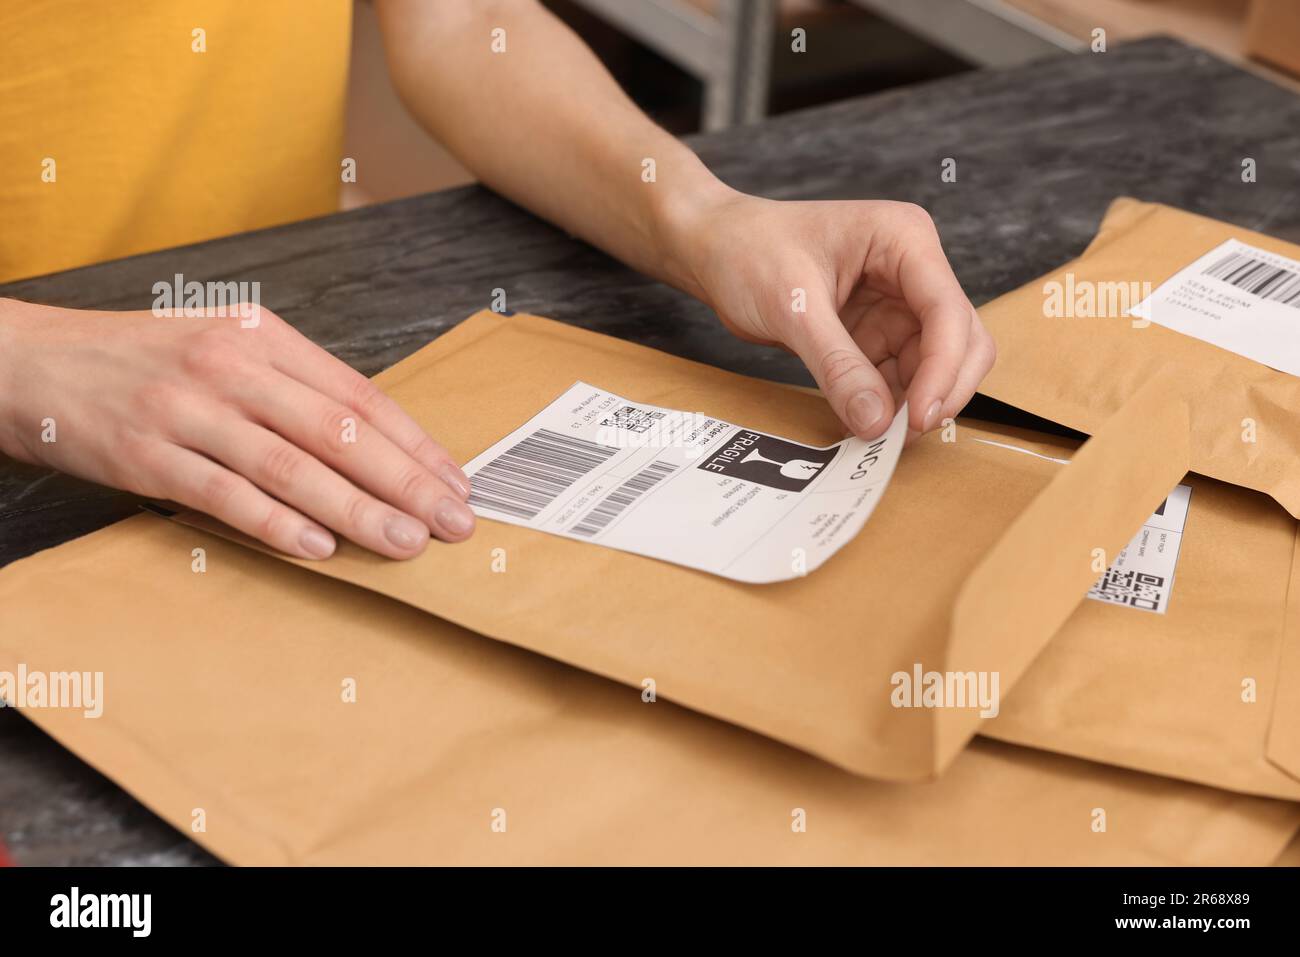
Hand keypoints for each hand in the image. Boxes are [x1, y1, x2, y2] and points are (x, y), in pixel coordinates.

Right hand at [0, 299, 474, 558]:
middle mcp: (231, 365)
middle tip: (454, 522)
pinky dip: (277, 524)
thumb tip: (373, 441)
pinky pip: (226, 495)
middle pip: (338, 430)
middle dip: (406, 481)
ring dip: (356, 510)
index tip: (455, 481)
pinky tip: (321, 549)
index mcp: (261, 333)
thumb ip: (290, 383)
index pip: (358, 393)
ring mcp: (187, 409)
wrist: (29, 361)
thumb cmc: (143, 359)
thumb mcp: (223, 343)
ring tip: (406, 543)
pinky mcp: (146, 455)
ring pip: (291, 466)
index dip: (414, 443)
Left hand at [670, 191, 994, 440]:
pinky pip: (900, 376)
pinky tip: (868, 424)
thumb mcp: (792, 307)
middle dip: (943, 387)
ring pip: (936, 364)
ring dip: (916, 402)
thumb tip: (876, 422)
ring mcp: (898, 303)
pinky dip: (891, 403)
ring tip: (882, 435)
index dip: (943, 369)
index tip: (920, 417)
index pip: (947, 310)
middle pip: (961, 339)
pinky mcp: (877, 332)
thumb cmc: (749, 251)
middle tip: (907, 434)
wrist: (715, 249)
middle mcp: (913, 270)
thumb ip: (837, 364)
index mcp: (904, 239)